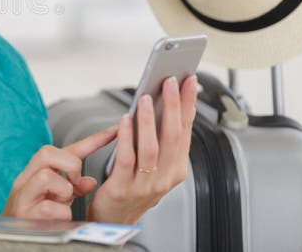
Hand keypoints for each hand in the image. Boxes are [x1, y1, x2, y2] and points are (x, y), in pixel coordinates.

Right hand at [2, 124, 118, 219]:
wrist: (10, 239)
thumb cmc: (36, 217)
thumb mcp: (57, 199)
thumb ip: (73, 188)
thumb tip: (90, 182)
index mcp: (36, 172)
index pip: (64, 149)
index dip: (91, 141)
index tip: (112, 132)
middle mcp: (26, 180)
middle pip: (46, 152)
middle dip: (70, 165)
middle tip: (75, 182)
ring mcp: (24, 196)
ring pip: (46, 177)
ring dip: (64, 191)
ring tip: (64, 202)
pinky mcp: (24, 214)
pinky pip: (49, 207)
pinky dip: (62, 213)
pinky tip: (59, 219)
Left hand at [86, 74, 197, 224]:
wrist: (112, 220)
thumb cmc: (130, 189)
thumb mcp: (152, 166)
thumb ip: (157, 140)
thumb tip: (157, 104)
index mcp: (176, 170)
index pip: (185, 132)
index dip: (188, 105)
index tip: (188, 82)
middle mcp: (165, 178)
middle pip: (173, 136)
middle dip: (173, 105)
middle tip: (170, 81)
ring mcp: (146, 185)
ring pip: (152, 147)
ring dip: (149, 120)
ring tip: (146, 98)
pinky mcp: (123, 188)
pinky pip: (126, 158)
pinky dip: (126, 136)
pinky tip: (124, 120)